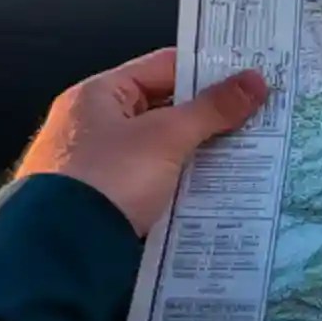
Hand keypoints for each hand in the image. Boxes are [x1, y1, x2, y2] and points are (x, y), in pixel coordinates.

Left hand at [15, 48, 267, 235]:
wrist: (62, 254)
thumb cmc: (106, 180)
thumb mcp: (166, 137)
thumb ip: (212, 108)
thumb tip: (255, 81)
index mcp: (98, 94)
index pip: (165, 66)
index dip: (209, 71)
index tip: (250, 79)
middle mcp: (94, 125)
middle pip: (166, 109)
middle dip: (211, 116)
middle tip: (259, 117)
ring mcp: (100, 166)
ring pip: (164, 148)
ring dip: (201, 152)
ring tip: (249, 153)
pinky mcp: (108, 202)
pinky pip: (156, 182)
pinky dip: (185, 183)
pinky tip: (220, 189)